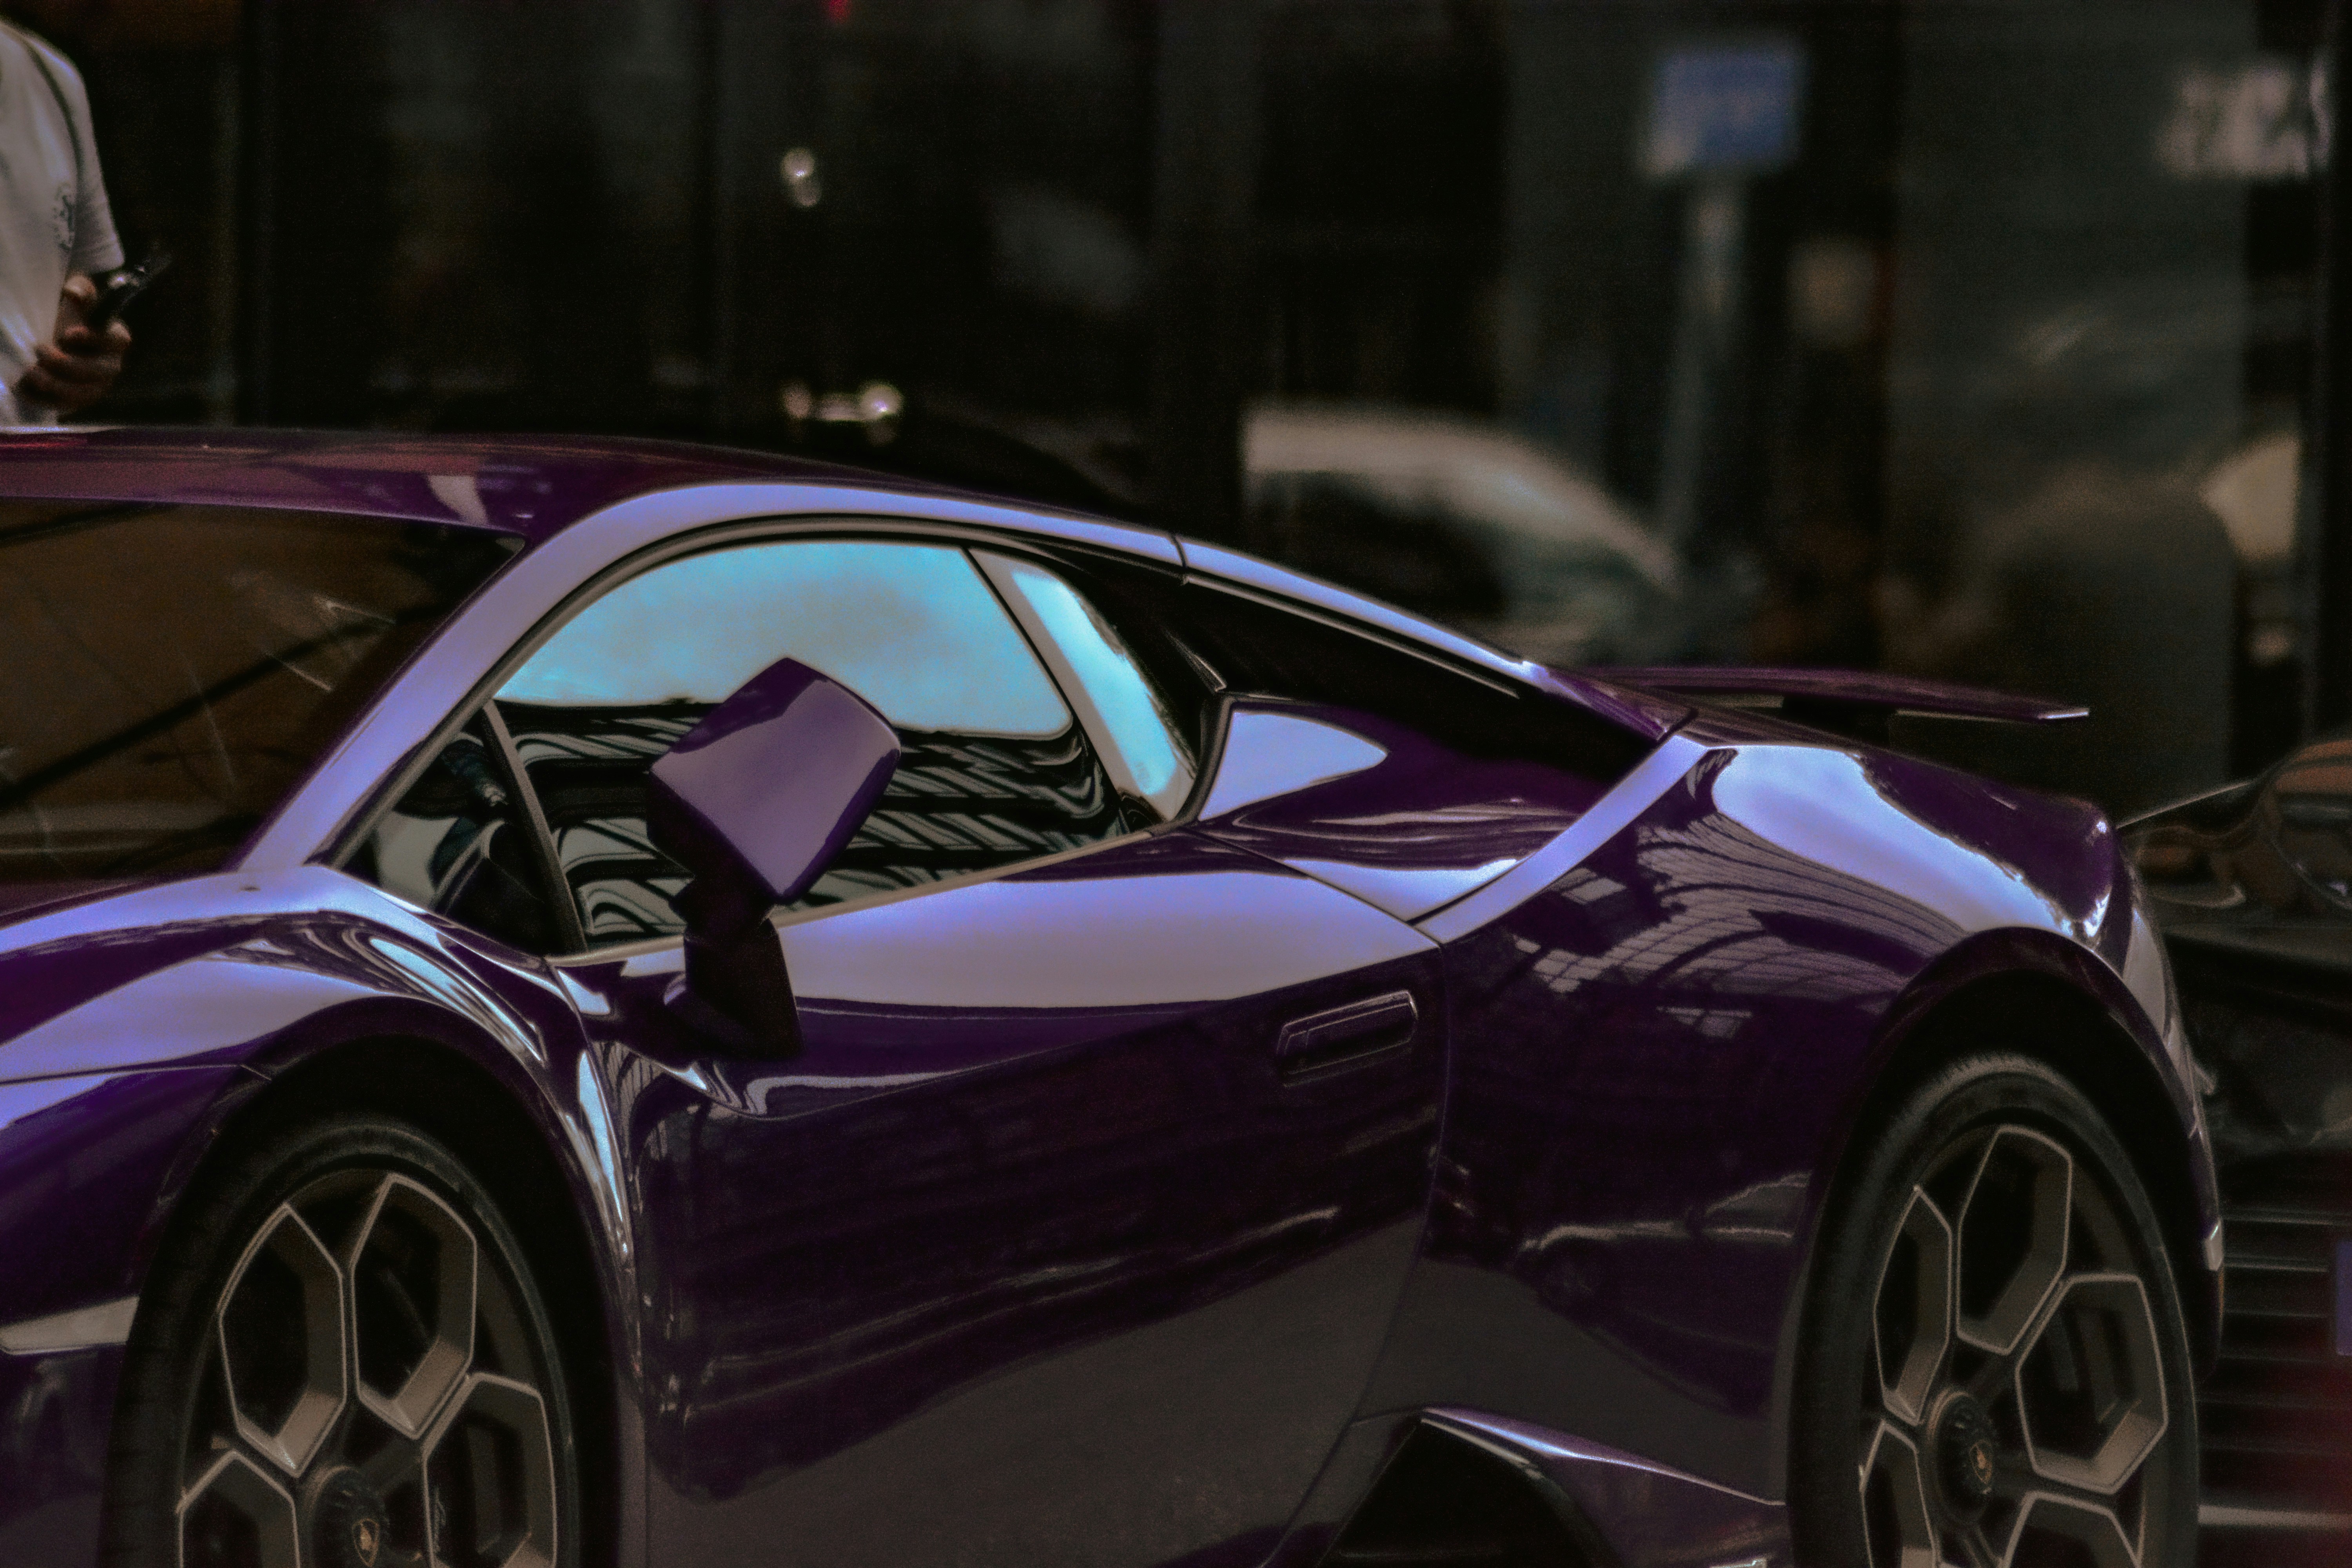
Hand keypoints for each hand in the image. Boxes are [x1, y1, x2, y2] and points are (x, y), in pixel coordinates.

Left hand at [15, 274, 129, 414]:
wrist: (55, 336)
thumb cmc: (68, 314)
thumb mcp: (75, 295)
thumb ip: (80, 289)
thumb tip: (73, 293)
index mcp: (115, 340)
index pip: (116, 342)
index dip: (94, 340)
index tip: (67, 333)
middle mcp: (111, 367)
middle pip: (98, 372)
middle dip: (68, 364)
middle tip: (39, 348)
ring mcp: (95, 388)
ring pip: (82, 395)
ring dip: (55, 385)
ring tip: (30, 372)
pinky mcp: (75, 401)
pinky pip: (62, 407)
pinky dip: (41, 399)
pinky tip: (21, 386)